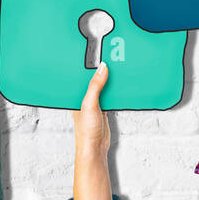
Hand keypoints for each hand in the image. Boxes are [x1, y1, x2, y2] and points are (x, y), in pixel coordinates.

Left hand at [72, 63, 113, 199]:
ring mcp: (96, 103)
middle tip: (111, 54)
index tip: (96, 51)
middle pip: (95, 79)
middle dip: (101, 69)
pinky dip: (116, 89)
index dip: (88, 63)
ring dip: (110, 79)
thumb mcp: (89, 104)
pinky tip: (122, 82)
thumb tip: (102, 68)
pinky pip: (111, 95)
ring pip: (104, 86)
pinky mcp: (105, 108)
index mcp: (76, 95)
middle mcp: (85, 97)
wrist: (95, 148)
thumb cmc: (85, 130)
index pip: (82, 74)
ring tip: (118, 64)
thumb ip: (95, 86)